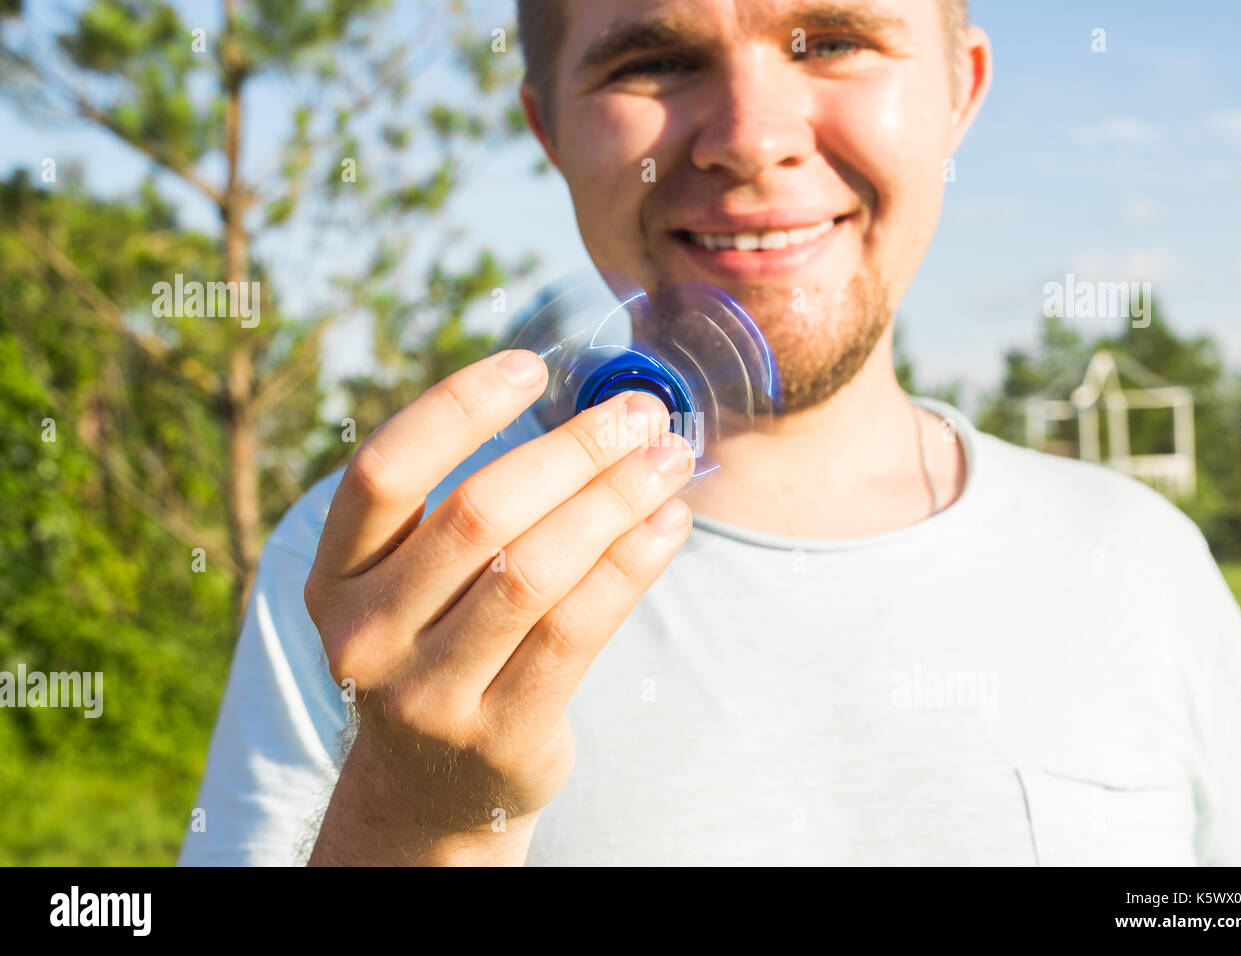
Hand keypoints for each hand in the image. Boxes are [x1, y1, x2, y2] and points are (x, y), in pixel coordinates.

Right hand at [304, 350, 694, 864]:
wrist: (435, 784)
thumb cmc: (443, 644)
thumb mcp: (419, 580)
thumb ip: (473, 505)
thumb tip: (598, 412)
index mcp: (333, 575)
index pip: (385, 469)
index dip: (457, 406)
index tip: (531, 365)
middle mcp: (365, 634)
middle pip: (478, 513)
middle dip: (573, 450)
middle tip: (640, 413)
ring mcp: (426, 694)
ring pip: (536, 569)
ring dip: (615, 500)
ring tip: (668, 459)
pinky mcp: (498, 733)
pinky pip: (578, 628)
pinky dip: (631, 564)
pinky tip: (667, 525)